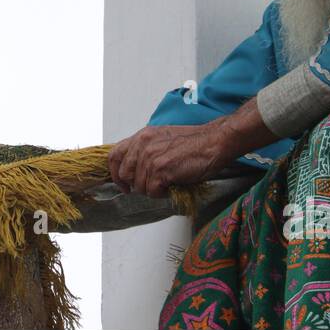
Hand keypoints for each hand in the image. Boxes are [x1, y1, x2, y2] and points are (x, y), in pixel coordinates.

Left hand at [107, 101, 275, 197]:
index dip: (116, 173)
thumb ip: (146, 150)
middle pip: (124, 174)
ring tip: (168, 183)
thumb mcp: (162, 140)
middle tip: (151, 187)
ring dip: (152, 190)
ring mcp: (151, 156)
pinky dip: (162, 194)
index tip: (124, 183)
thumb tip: (135, 170)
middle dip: (136, 185)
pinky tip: (173, 185)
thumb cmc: (194, 143)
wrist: (215, 142)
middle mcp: (142, 144)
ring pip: (139, 186)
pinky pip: (152, 191)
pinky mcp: (161, 169)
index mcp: (142, 136)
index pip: (114, 155)